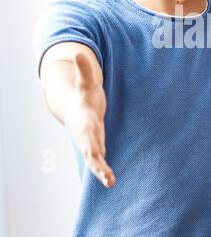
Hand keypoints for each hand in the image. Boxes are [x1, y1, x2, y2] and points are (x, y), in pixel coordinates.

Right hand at [66, 52, 114, 187]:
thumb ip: (83, 70)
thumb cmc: (83, 94)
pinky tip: (111, 182)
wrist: (74, 106)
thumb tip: (77, 53)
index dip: (90, 143)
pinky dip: (103, 171)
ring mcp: (90, 142)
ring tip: (111, 183)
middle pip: (90, 150)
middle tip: (104, 175)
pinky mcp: (96, 146)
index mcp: (84, 120)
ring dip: (101, 172)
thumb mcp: (84, 82)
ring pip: (94, 160)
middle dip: (96, 162)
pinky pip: (99, 161)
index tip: (94, 153)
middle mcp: (85, 134)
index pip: (87, 133)